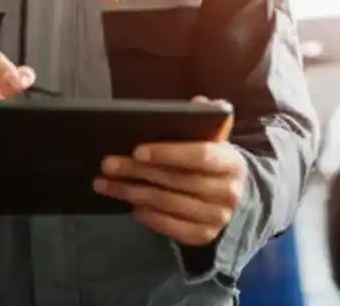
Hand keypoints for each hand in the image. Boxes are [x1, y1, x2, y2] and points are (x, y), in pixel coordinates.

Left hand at [94, 98, 245, 246]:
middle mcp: (228, 192)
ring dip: (133, 193)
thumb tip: (197, 103)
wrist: (233, 196)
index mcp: (231, 162)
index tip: (137, 151)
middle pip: (176, 180)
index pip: (199, 156)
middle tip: (108, 165)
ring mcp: (217, 217)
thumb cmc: (212, 160)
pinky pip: (171, 228)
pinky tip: (131, 205)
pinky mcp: (204, 236)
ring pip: (168, 204)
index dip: (168, 153)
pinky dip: (149, 216)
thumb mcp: (215, 138)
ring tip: (106, 184)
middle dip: (138, 172)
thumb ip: (206, 118)